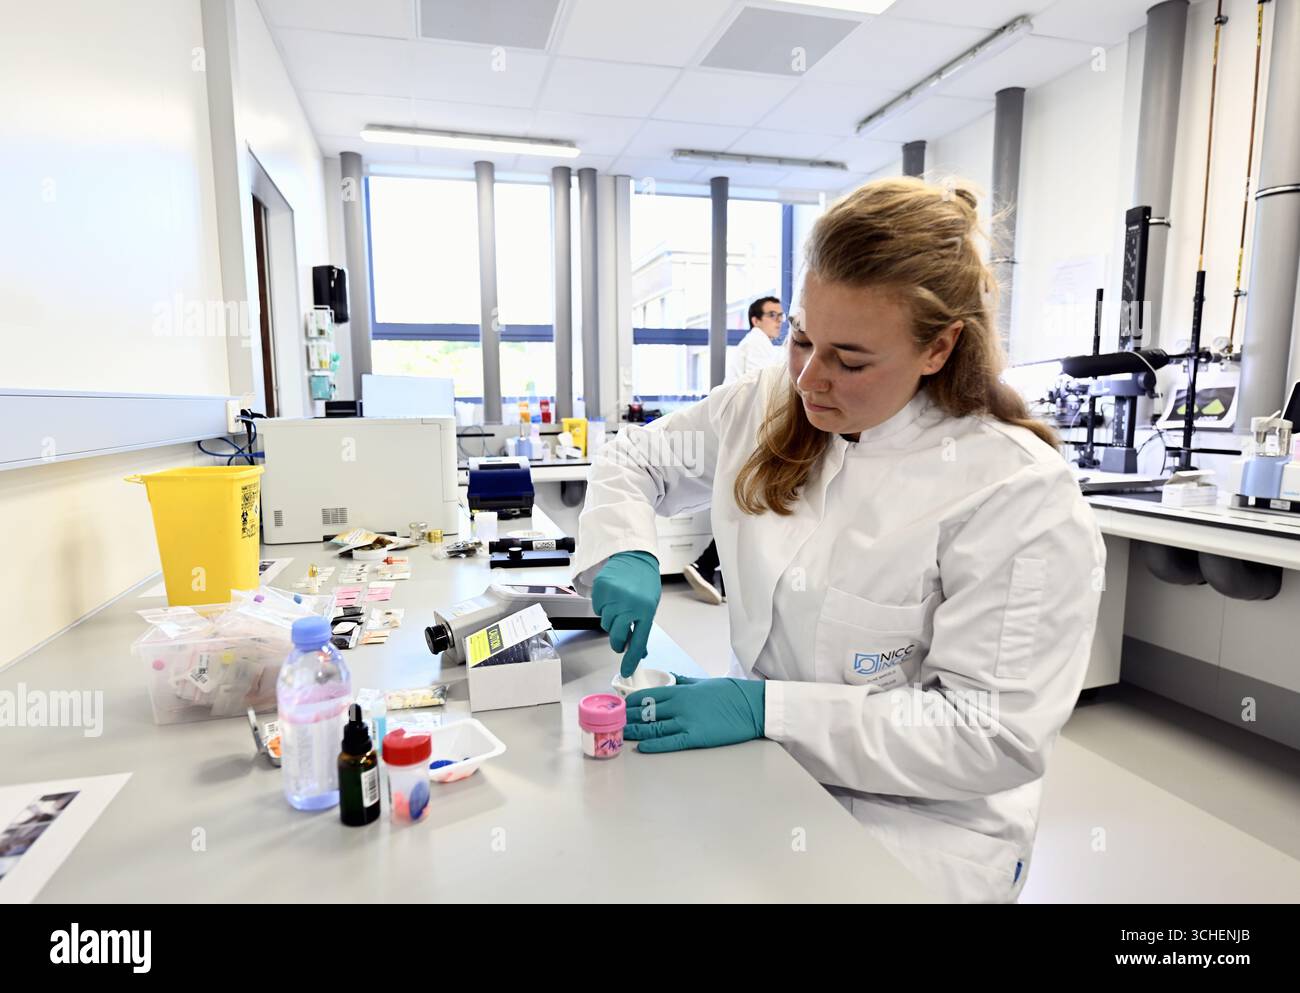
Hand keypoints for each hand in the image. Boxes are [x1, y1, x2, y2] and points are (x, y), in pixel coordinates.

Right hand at [590, 551, 660, 676]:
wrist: (634, 557)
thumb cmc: (644, 582)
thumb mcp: (650, 605)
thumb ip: (643, 627)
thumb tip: (641, 652)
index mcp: (646, 611)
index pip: (638, 642)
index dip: (631, 660)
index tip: (627, 671)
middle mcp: (630, 605)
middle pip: (617, 637)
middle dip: (618, 641)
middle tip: (620, 635)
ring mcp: (614, 597)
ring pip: (606, 624)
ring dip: (611, 620)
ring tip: (619, 605)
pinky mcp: (601, 590)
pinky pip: (598, 610)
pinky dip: (603, 607)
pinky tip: (612, 597)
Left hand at [624, 676, 764, 752]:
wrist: (753, 706)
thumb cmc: (732, 693)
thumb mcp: (705, 682)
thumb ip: (685, 681)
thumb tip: (672, 677)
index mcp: (682, 690)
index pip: (650, 695)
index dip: (633, 701)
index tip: (622, 705)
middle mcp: (680, 705)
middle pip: (648, 712)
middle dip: (630, 718)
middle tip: (615, 722)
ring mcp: (687, 721)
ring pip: (654, 728)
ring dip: (636, 732)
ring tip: (621, 735)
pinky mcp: (696, 737)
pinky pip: (670, 742)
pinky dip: (655, 745)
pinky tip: (642, 748)